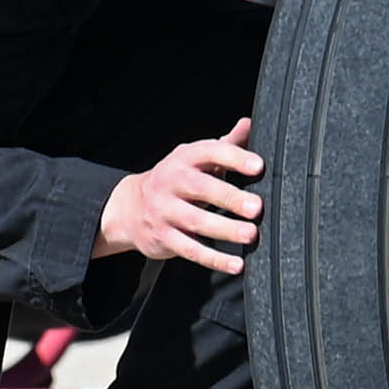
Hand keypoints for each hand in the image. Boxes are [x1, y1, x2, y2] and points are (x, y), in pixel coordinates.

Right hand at [100, 120, 261, 277]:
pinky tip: (236, 265)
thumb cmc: (175, 181)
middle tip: (256, 207)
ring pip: (195, 221)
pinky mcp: (164, 238)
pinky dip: (214, 259)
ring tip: (250, 235)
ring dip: (225, 230)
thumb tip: (249, 124)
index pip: (208, 152)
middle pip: (200, 187)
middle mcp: (171, 182)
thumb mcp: (194, 159)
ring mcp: (165, 211)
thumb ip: (224, 146)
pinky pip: (190, 250)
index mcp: (183, 158)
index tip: (258, 167)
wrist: (130, 208)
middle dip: (229, 197)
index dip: (233, 158)